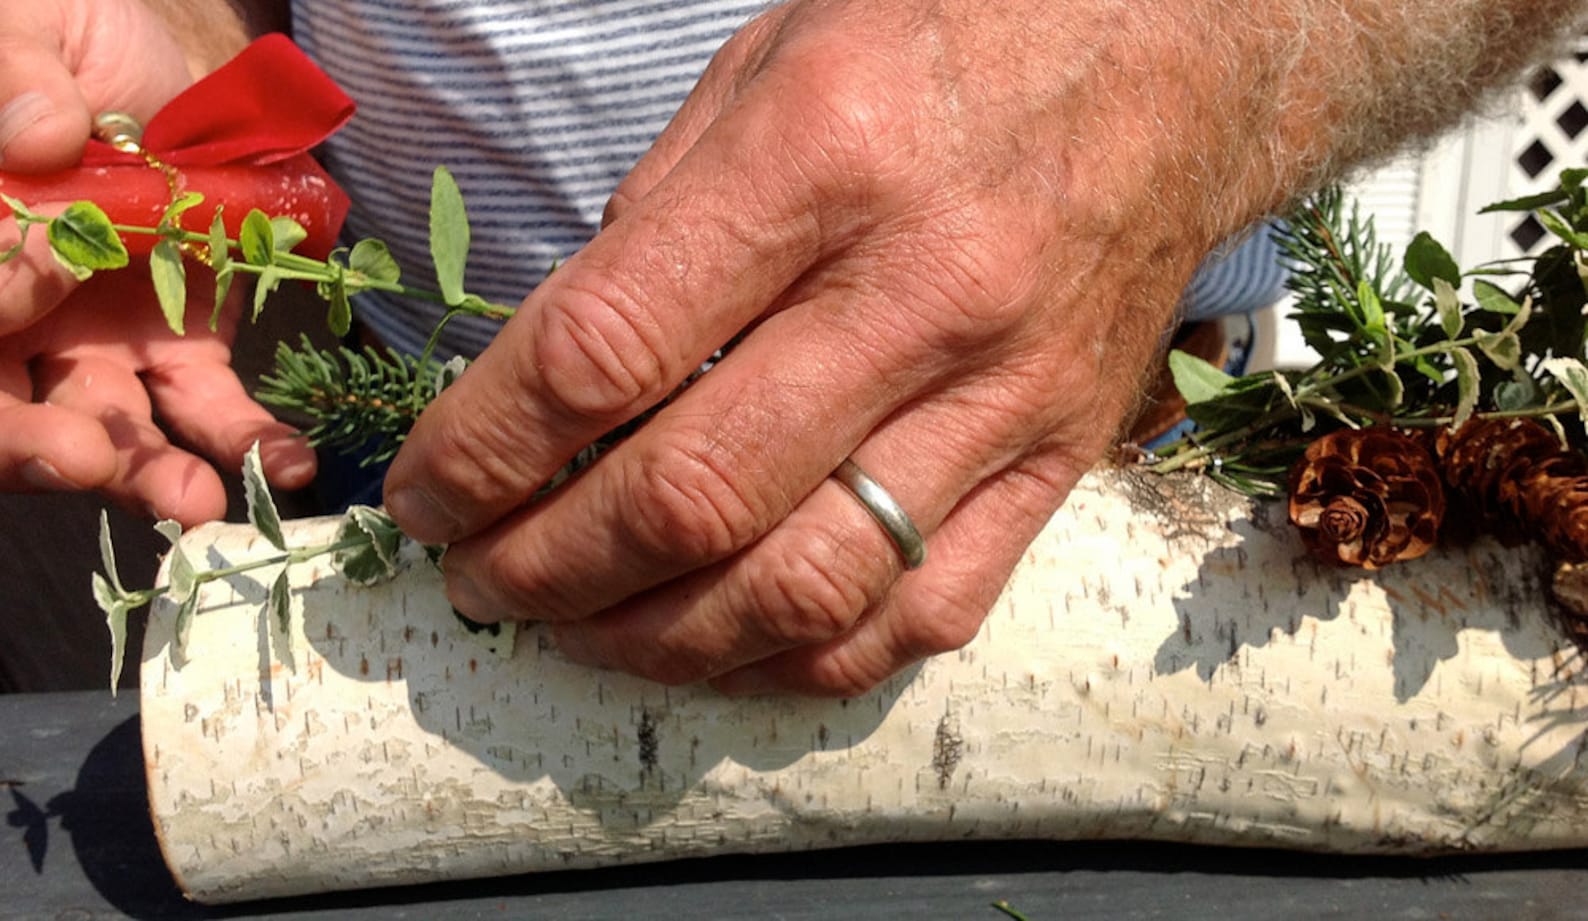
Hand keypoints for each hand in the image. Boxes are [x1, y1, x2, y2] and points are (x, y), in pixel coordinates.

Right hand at [0, 1, 313, 521]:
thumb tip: (40, 128)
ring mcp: (95, 346)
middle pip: (4, 408)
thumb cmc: (58, 47)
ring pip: (106, 429)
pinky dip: (245, 440)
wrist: (156, 66)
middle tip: (86, 455)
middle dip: (38, 442)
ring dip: (145, 473)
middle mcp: (9, 321)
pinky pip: (209, 407)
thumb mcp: (21, 33)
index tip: (30, 276)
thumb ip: (9, 71)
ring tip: (195, 499)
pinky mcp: (184, 349)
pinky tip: (282, 461)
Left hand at [381, 0, 1335, 693]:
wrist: (1169, 66)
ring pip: (801, 587)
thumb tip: (558, 380)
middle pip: (691, 497)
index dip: (482, 450)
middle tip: (477, 578)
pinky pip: (918, 615)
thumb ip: (658, 224)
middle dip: (543, 566)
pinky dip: (794, 656)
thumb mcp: (767, 70)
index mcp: (820, 162)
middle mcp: (918, 294)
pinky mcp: (1053, 466)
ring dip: (652, 637)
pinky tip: (719, 640)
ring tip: (571, 626)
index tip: (426, 494)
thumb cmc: (950, 43)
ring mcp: (1000, 397)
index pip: (604, 353)